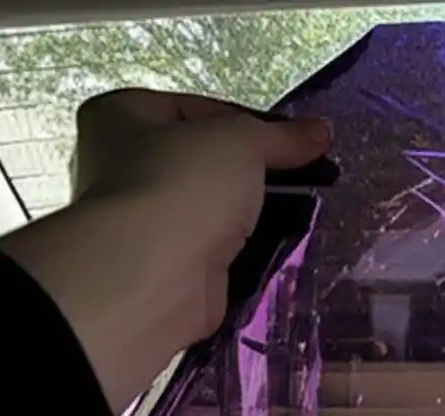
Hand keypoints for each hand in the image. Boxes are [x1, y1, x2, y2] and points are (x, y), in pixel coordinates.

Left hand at [0, 89, 331, 413]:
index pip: (203, 110)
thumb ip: (282, 136)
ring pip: (215, 206)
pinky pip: (219, 246)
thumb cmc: (183, 185)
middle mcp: (121, 164)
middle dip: (257, 169)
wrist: (153, 276)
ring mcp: (144, 219)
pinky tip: (283, 245)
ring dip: (254, 210)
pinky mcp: (167, 263)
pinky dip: (247, 247)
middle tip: (307, 174)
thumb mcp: (241, 141)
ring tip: (305, 210)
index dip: (255, 123)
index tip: (298, 142)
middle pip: (210, 159)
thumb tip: (322, 130)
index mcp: (121, 115)